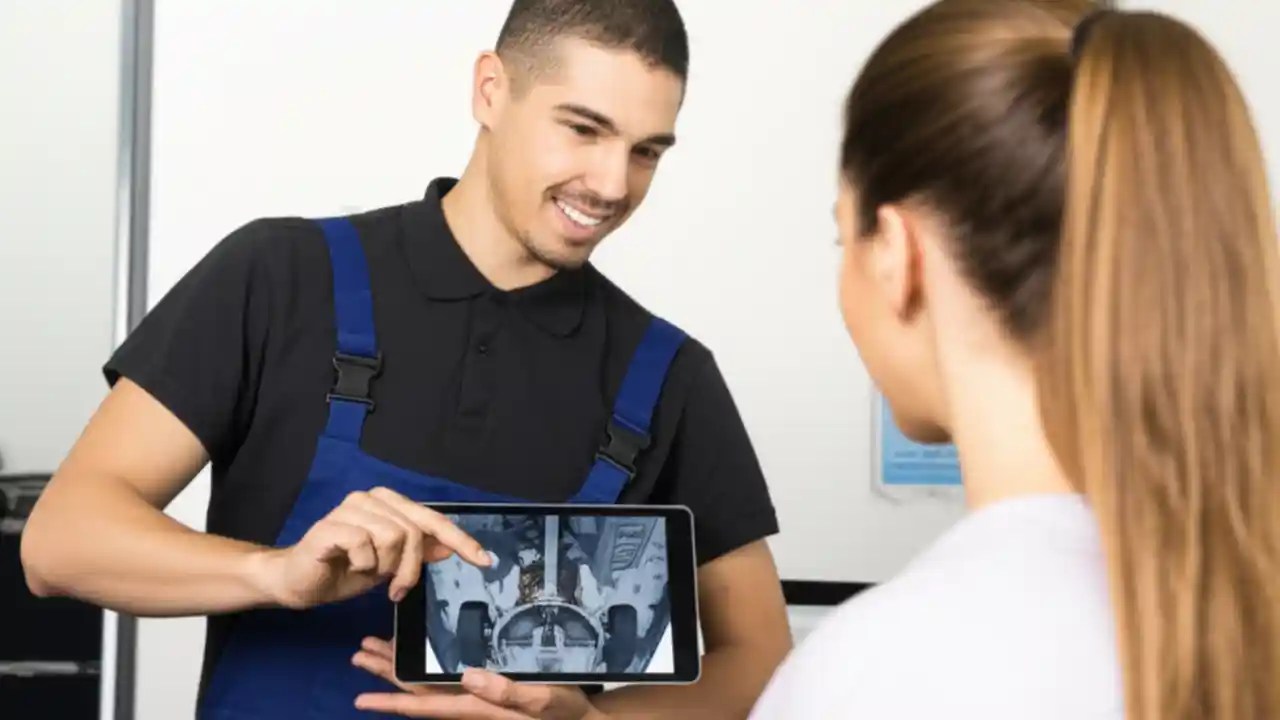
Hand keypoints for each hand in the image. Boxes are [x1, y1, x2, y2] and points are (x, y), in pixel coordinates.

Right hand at [253, 487, 490, 608]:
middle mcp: (372, 499)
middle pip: (415, 532)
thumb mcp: (390, 565)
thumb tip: (449, 547)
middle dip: (411, 567)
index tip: (483, 560)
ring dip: (386, 568)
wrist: (300, 581)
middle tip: (398, 589)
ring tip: (370, 575)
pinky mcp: (331, 525)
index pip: (434, 519)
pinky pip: (365, 544)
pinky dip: (364, 565)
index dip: (461, 540)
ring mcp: (350, 509)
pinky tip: (352, 567)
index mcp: (390, 504)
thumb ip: (418, 552)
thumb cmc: (345, 569)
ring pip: (394, 538)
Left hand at [352, 637, 605, 719]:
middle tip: (359, 653)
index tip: (360, 697)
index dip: (391, 699)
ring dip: (401, 667)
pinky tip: (422, 657)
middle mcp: (470, 704)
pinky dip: (426, 666)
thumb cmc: (564, 711)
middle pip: (418, 690)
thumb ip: (508, 692)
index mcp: (476, 707)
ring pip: (428, 683)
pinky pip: (445, 679)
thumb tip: (468, 677)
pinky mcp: (488, 690)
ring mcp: (477, 698)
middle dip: (387, 672)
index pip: (424, 703)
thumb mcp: (543, 699)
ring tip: (376, 650)